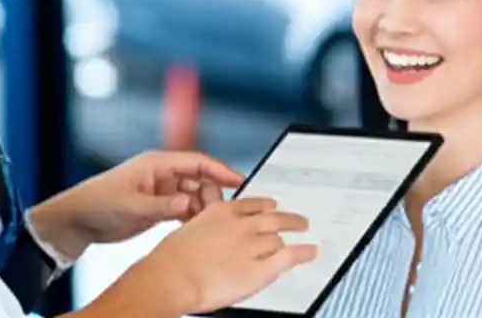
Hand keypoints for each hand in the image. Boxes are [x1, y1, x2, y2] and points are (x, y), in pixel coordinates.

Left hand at [29, 150, 242, 258]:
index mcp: (157, 163)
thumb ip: (162, 205)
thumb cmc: (100, 203)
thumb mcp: (132, 205)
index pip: (197, 162)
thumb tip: (189, 204)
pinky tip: (196, 228)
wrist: (80, 219)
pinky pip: (184, 208)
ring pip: (194, 195)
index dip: (221, 170)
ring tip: (207, 224)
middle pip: (200, 179)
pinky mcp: (158, 205)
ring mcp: (161, 190)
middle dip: (213, 194)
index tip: (240, 180)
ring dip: (202, 208)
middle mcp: (162, 174)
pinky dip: (192, 216)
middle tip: (219, 214)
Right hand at [98, 197, 318, 315]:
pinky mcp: (261, 268)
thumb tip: (209, 230)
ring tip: (302, 235)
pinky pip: (289, 257)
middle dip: (288, 218)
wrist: (172, 278)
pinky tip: (309, 252)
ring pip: (279, 237)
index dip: (266, 205)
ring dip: (292, 235)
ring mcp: (253, 246)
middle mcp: (241, 225)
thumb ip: (206, 225)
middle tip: (298, 220)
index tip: (272, 206)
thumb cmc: (171, 259)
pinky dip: (302, 253)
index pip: (252, 204)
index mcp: (222, 212)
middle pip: (273, 217)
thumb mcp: (188, 228)